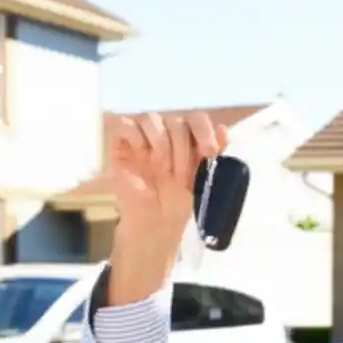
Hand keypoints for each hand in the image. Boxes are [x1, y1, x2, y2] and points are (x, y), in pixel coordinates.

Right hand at [108, 111, 227, 242]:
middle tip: (181, 176)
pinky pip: (124, 124)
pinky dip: (135, 136)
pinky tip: (142, 154)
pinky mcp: (119, 144)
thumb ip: (215, 156)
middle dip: (182, 148)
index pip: (196, 119)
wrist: (155, 224)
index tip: (210, 152)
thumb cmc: (180, 203)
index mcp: (188, 140)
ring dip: (161, 143)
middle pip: (175, 121)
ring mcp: (142, 137)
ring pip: (151, 118)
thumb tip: (222, 129)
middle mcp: (166, 134)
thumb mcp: (204, 181)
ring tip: (162, 169)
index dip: (204, 131)